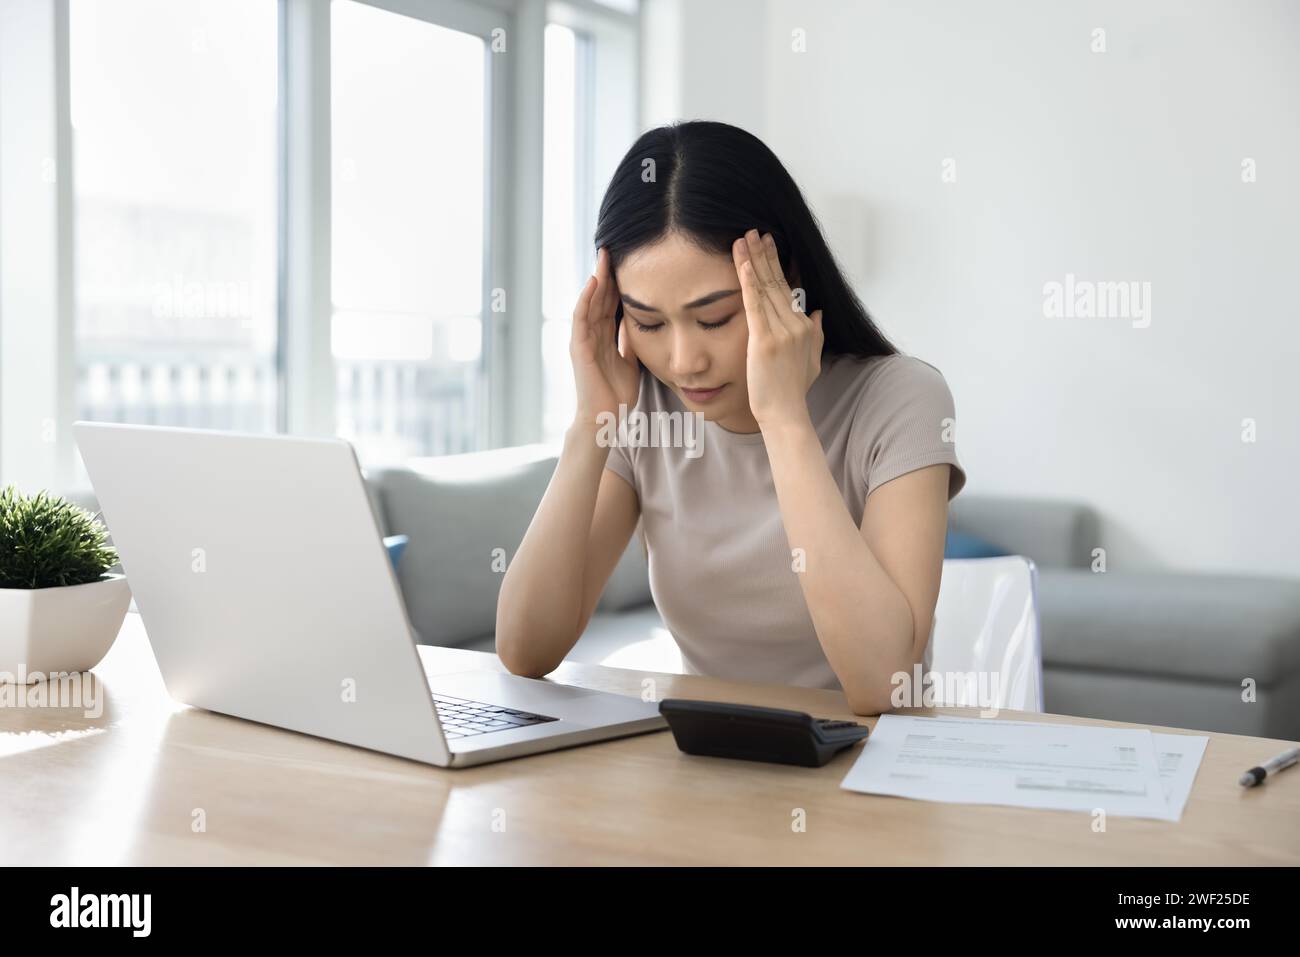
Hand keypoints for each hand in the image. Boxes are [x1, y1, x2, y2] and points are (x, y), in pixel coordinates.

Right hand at [569, 247, 640, 427]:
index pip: (610, 303)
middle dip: (606, 273)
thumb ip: (630, 342)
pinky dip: (586, 298)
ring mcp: (583, 339)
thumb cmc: (616, 394)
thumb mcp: (631, 361)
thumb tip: (639, 322)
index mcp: (604, 337)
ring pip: (590, 301)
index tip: (628, 261)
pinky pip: (581, 317)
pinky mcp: (579, 347)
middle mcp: (592, 334)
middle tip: (613, 248)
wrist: (605, 417)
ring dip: (596, 278)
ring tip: (603, 256)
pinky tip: (593, 281)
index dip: (617, 282)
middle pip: (599, 297)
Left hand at [733, 229, 823, 428]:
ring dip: (753, 261)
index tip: (768, 246)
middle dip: (765, 254)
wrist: (785, 413)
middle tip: (755, 232)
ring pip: (765, 288)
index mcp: (806, 326)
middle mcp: (797, 324)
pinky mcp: (764, 340)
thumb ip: (817, 334)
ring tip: (744, 239)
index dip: (777, 265)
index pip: (787, 289)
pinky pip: (755, 305)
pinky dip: (749, 282)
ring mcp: (781, 332)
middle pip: (777, 282)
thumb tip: (819, 312)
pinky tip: (743, 264)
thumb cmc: (794, 391)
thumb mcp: (813, 360)